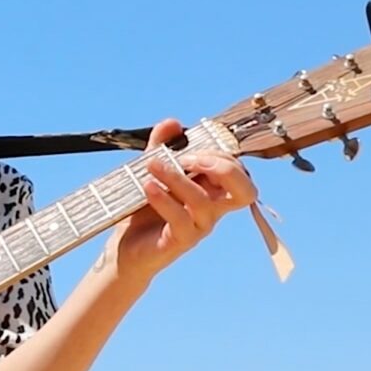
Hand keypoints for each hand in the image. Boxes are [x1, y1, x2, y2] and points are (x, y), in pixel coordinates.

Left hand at [104, 117, 259, 285]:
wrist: (126, 247)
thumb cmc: (144, 210)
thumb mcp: (152, 172)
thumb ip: (161, 147)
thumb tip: (173, 123)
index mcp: (212, 189)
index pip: (238, 170)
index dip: (220, 154)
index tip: (188, 147)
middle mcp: (213, 208)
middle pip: (245, 190)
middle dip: (222, 168)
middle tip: (187, 158)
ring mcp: (200, 226)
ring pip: (204, 201)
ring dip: (177, 178)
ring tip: (151, 165)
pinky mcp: (181, 241)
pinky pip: (181, 219)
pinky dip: (164, 200)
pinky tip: (148, 186)